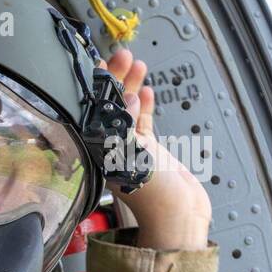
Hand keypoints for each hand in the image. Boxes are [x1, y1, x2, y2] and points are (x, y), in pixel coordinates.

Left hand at [103, 48, 211, 250]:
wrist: (181, 217)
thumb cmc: (153, 196)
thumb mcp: (132, 155)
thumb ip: (123, 124)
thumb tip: (121, 96)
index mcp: (98, 151)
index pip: (90, 109)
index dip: (94, 85)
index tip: (97, 62)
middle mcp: (109, 147)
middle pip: (108, 104)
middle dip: (115, 78)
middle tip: (122, 55)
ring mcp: (129, 147)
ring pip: (126, 108)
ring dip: (131, 85)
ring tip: (137, 63)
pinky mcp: (148, 151)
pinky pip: (142, 121)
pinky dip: (144, 104)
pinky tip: (147, 90)